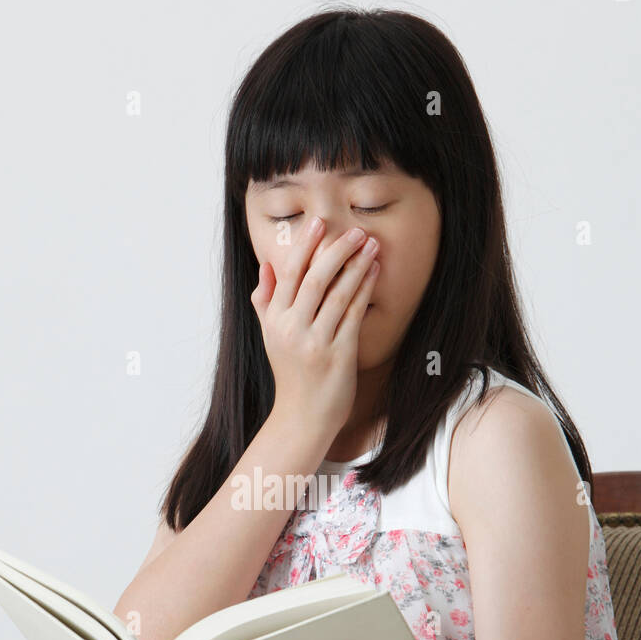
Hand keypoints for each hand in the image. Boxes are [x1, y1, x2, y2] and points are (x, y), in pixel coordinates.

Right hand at [252, 216, 378, 435]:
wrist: (303, 416)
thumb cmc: (291, 373)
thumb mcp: (270, 336)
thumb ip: (265, 301)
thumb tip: (266, 267)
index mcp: (274, 320)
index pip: (288, 273)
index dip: (305, 245)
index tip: (319, 223)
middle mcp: (291, 329)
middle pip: (313, 279)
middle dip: (336, 250)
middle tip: (355, 231)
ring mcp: (315, 342)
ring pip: (337, 294)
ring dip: (356, 265)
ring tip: (371, 244)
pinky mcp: (338, 355)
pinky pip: (353, 314)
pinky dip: (364, 289)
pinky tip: (374, 271)